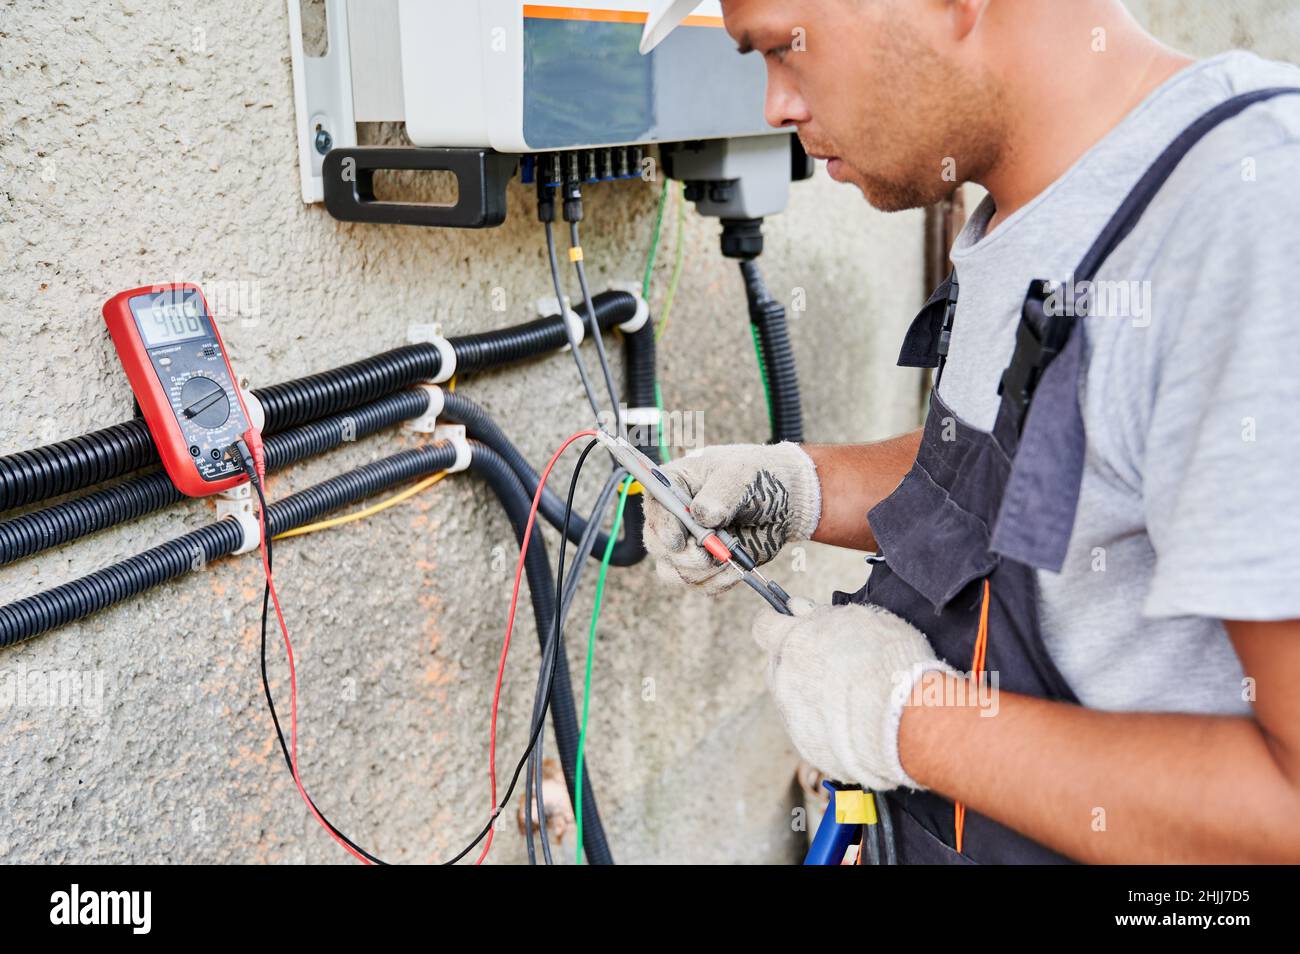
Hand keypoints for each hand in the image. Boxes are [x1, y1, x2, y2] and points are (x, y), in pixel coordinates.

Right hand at [642, 442, 820, 592]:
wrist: (784, 500)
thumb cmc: (757, 477)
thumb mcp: (741, 475)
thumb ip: (721, 493)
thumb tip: (704, 517)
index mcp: (674, 485)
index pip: (655, 507)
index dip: (662, 526)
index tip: (678, 541)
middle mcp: (672, 518)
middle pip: (657, 546)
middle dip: (684, 555)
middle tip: (708, 554)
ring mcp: (686, 546)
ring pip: (673, 573)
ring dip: (702, 571)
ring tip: (730, 557)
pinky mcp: (705, 567)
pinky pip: (699, 586)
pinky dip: (718, 582)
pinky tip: (737, 569)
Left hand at [751, 598, 951, 790]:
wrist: (906, 720)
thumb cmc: (889, 663)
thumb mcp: (859, 619)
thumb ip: (821, 615)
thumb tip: (798, 609)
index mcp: (791, 642)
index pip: (763, 625)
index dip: (776, 623)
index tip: (790, 624)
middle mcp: (783, 680)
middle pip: (777, 664)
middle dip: (796, 660)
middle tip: (830, 662)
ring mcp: (792, 716)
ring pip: (791, 699)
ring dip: (811, 694)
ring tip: (850, 696)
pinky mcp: (808, 747)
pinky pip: (810, 729)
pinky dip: (825, 724)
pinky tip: (855, 721)